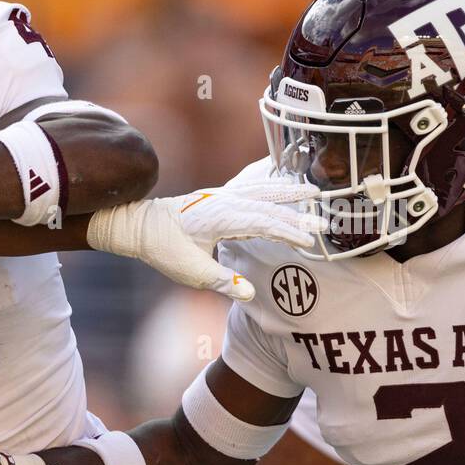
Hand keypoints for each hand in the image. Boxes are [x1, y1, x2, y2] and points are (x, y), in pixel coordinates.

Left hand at [87, 181, 322, 301]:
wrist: (140, 227)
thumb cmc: (164, 249)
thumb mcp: (192, 272)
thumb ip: (223, 282)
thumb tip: (250, 293)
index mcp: (219, 218)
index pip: (262, 223)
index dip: (287, 232)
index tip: (308, 242)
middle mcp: (224, 202)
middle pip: (268, 205)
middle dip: (297, 213)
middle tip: (323, 222)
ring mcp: (221, 195)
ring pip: (261, 189)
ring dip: (287, 190)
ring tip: (313, 190)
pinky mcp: (219, 195)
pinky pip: (249, 183)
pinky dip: (268, 178)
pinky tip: (279, 172)